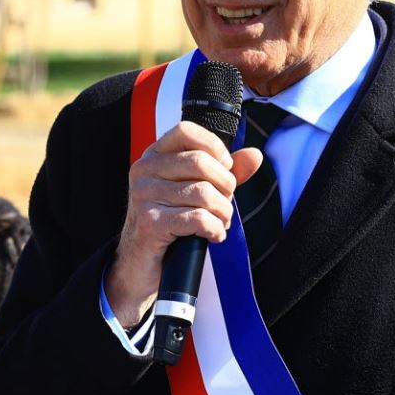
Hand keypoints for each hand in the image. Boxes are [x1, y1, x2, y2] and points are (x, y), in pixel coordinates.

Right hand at [106, 122, 263, 326]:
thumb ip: (223, 172)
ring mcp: (143, 196)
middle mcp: (144, 171)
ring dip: (222, 212)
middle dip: (225, 186)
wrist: (139, 263)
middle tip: (225, 204)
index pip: (186, 131)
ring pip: (203, 193)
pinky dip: (214, 228)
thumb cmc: (169, 223)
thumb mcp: (193, 192)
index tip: (225, 168)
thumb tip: (254, 155)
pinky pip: (197, 219)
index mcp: (153, 156)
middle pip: (200, 162)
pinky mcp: (149, 223)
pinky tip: (213, 235)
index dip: (214, 147)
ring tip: (220, 222)